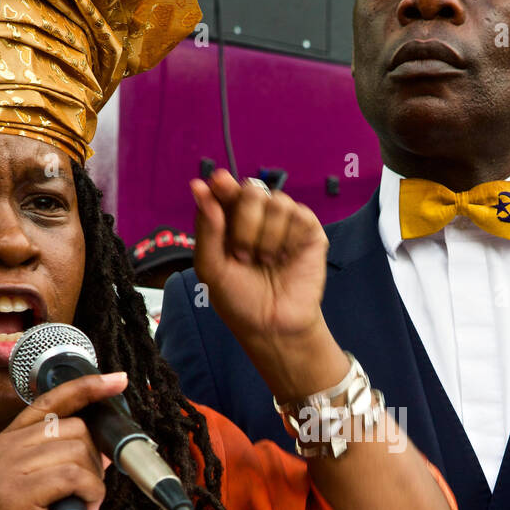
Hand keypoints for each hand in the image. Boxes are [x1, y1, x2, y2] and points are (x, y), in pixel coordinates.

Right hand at [0, 372, 124, 509]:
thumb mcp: (44, 503)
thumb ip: (65, 470)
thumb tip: (104, 445)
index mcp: (1, 449)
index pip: (49, 402)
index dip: (86, 388)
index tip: (117, 380)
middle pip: (73, 427)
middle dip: (93, 461)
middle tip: (83, 497)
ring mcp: (2, 471)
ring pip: (77, 450)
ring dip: (91, 483)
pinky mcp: (14, 494)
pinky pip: (75, 475)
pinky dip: (88, 495)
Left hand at [190, 170, 347, 401]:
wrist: (273, 326)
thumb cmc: (240, 300)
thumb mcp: (211, 267)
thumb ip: (206, 227)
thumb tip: (199, 185)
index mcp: (230, 222)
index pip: (226, 189)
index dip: (223, 185)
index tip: (219, 183)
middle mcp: (257, 217)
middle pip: (252, 190)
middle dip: (244, 223)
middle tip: (243, 255)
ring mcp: (285, 222)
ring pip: (277, 202)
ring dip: (267, 237)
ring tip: (265, 262)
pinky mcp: (309, 231)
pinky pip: (300, 215)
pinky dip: (289, 239)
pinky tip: (286, 258)